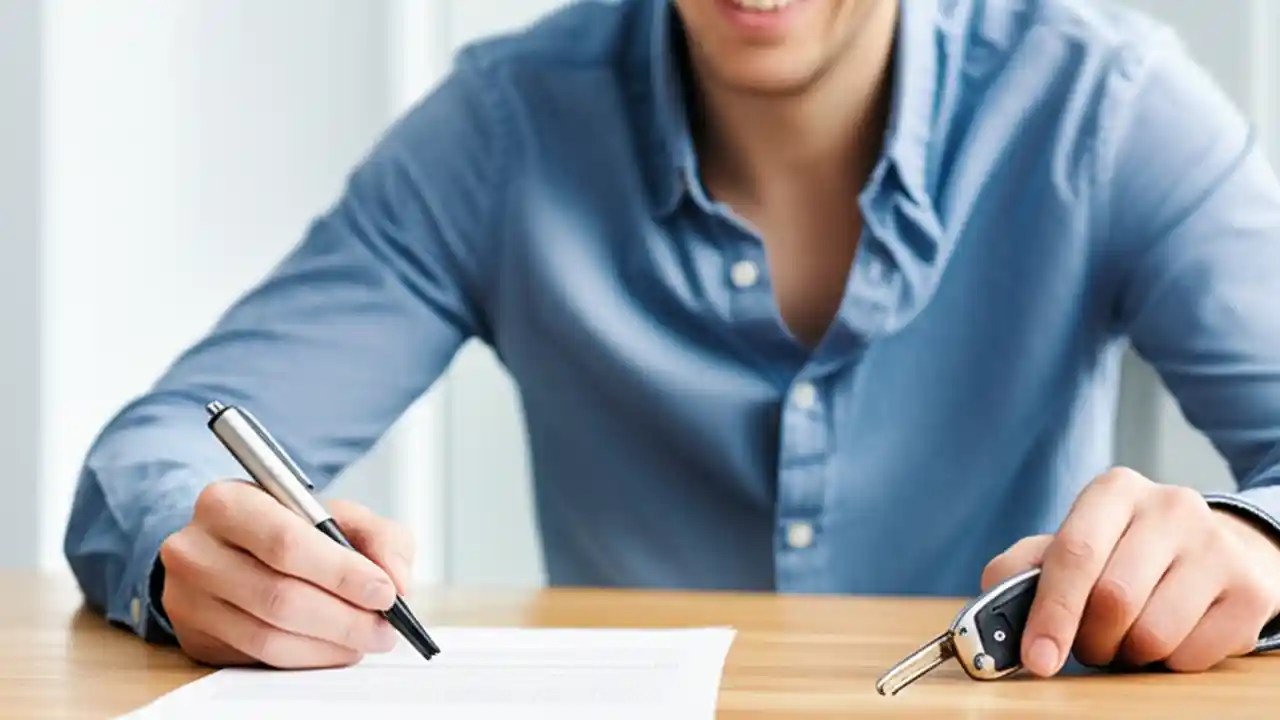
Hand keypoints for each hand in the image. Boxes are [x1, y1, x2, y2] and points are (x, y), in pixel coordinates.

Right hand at [159, 481, 414, 668]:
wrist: (228, 547)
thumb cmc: (286, 527)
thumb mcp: (336, 513)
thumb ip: (379, 536)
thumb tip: (396, 580)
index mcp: (227, 503)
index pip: (286, 543)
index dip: (341, 573)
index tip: (384, 591)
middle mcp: (195, 549)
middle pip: (279, 596)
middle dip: (345, 618)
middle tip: (385, 625)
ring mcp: (187, 598)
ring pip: (269, 635)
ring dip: (331, 644)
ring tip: (368, 637)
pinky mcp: (194, 637)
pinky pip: (259, 657)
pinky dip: (308, 657)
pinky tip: (335, 647)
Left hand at [982, 468, 1279, 675]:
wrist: (1220, 548)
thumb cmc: (1129, 551)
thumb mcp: (1077, 543)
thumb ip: (1027, 564)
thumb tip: (993, 593)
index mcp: (1115, 491)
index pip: (1074, 553)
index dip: (1050, 612)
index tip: (1036, 657)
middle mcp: (1170, 507)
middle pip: (1113, 599)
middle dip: (1090, 639)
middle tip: (1089, 645)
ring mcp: (1217, 546)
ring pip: (1153, 633)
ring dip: (1129, 654)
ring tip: (1130, 636)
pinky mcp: (1250, 591)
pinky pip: (1193, 655)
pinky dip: (1170, 662)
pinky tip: (1172, 636)